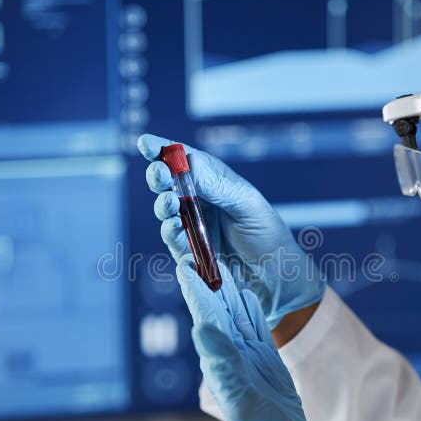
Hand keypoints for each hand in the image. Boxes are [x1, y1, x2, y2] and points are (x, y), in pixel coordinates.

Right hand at [139, 133, 323, 327]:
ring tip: (169, 202)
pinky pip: (172, 238)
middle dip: (158, 175)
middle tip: (159, 173)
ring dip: (162, 203)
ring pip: (165, 209)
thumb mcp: (246, 203)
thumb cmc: (266, 233)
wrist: (275, 276)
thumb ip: (217, 185)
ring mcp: (191, 226)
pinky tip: (174, 225)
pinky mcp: (188, 251)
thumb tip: (190, 163)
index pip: (183, 159)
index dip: (162, 150)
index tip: (145, 144)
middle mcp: (198, 200)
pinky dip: (169, 229)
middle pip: (168, 182)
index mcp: (213, 180)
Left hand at [176, 255, 324, 420]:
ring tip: (221, 264)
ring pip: (236, 314)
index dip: (195, 289)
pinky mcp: (266, 360)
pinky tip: (249, 295)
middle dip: (209, 281)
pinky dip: (252, 309)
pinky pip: (257, 327)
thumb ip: (222, 363)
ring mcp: (248, 356)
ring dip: (228, 289)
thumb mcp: (239, 396)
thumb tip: (201, 328)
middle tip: (200, 250)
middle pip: (218, 309)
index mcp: (219, 358)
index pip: (205, 315)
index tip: (185, 263)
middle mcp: (230, 353)